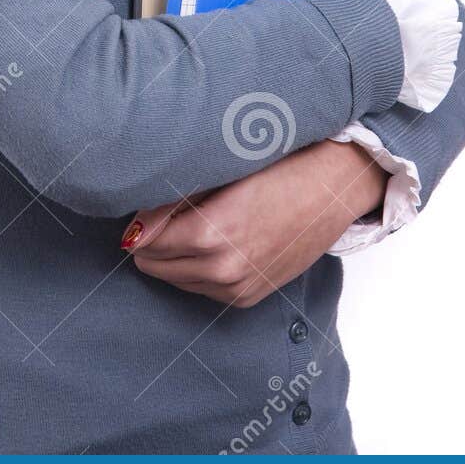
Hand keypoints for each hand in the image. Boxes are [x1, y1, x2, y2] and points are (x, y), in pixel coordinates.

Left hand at [119, 139, 388, 307]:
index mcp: (209, 233)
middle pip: (152, 264)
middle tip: (171, 208)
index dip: (141, 217)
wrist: (332, 187)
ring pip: (173, 279)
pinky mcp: (247, 297)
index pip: (142, 240)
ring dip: (173, 254)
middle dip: (154, 238)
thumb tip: (133, 226)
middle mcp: (221, 269)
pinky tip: (214, 238)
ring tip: (196, 219)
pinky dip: (196, 267)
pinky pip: (200, 288)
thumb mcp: (219, 171)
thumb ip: (172, 199)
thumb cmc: (277, 165)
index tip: (148, 197)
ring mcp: (236, 287)